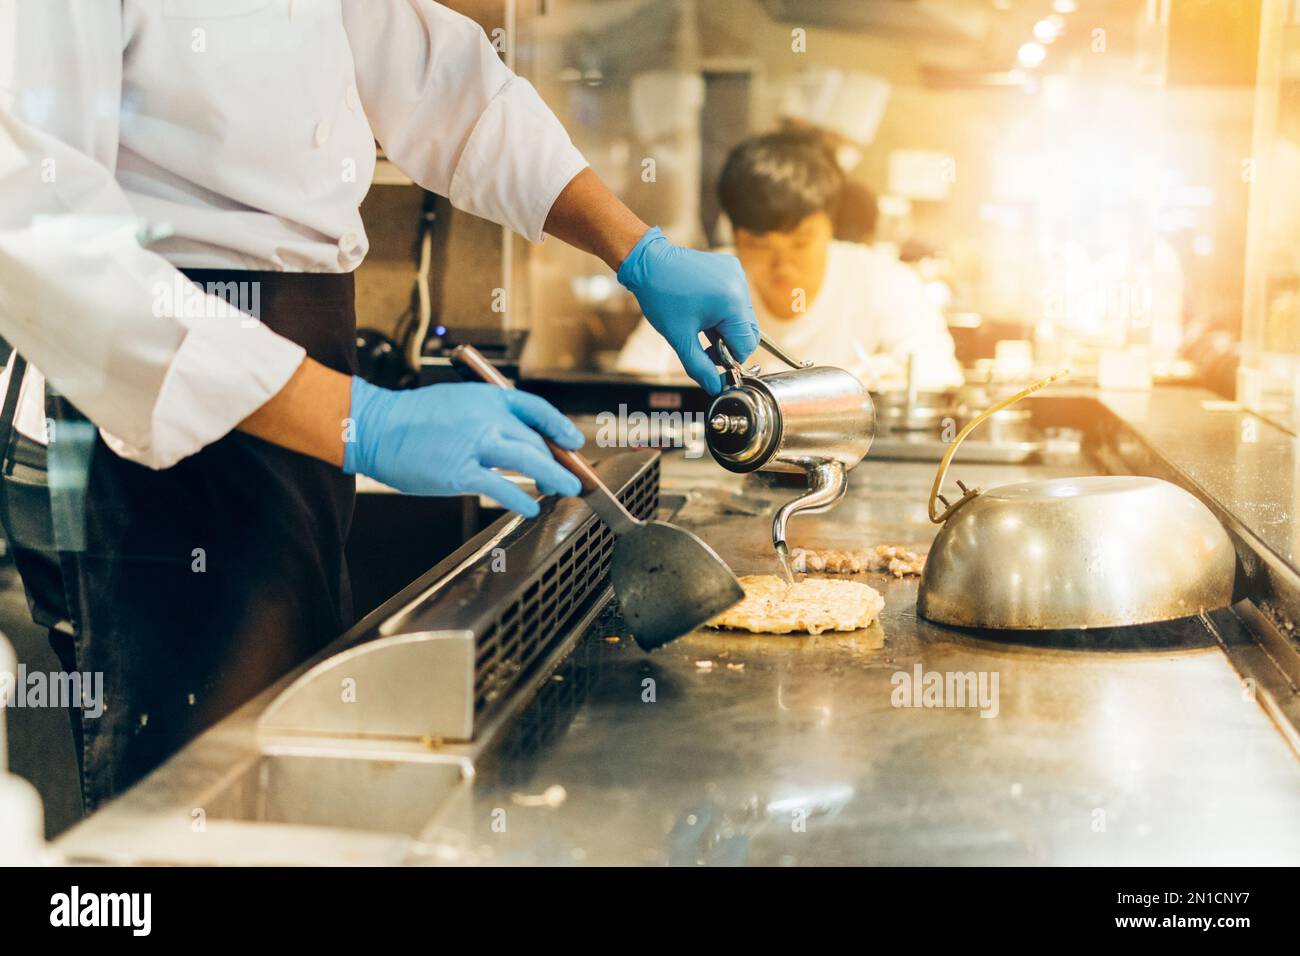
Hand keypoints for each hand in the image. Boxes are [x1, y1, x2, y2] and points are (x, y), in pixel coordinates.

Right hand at [343, 378, 584, 517]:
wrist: (375, 427)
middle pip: (536, 440)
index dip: (560, 426)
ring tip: (566, 489)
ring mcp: (475, 443)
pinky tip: (531, 507)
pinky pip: (502, 488)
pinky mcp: (460, 472)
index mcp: (487, 396)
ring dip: (554, 477)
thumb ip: (490, 418)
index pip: (536, 408)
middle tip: (568, 476)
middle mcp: (486, 416)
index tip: (575, 441)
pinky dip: (521, 500)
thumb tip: (522, 442)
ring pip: (530, 460)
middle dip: (558, 461)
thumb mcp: (458, 403)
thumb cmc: (413, 419)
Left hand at [617, 226, 758, 392]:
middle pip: (748, 331)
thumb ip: (699, 366)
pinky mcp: (731, 268)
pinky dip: (724, 310)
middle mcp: (740, 286)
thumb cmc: (661, 298)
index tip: (707, 358)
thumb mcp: (679, 338)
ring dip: (725, 327)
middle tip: (704, 346)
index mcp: (731, 303)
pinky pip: (736, 299)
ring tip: (700, 326)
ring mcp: (737, 275)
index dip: (729, 358)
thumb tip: (715, 387)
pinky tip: (703, 309)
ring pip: (742, 316)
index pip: (746, 344)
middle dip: (728, 344)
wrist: (649, 262)